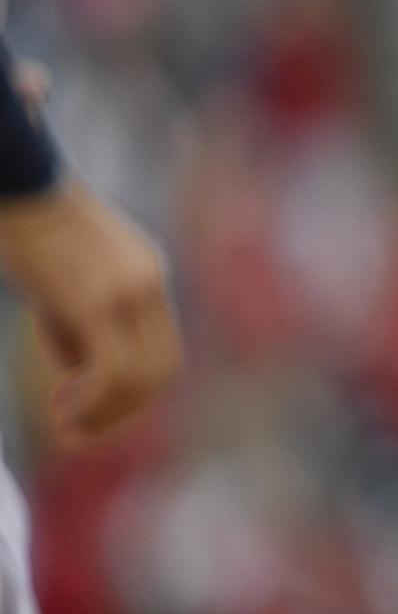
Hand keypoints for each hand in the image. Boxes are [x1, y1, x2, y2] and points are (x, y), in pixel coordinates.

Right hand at [0, 180, 181, 441]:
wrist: (18, 181)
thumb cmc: (26, 227)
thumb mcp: (61, 279)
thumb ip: (77, 324)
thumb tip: (80, 373)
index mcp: (148, 275)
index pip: (162, 350)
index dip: (134, 393)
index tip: (91, 412)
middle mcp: (149, 284)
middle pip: (161, 369)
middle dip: (124, 411)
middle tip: (79, 432)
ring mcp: (128, 294)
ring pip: (140, 376)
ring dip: (106, 411)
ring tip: (66, 423)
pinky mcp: (97, 302)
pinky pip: (112, 370)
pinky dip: (95, 401)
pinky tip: (64, 409)